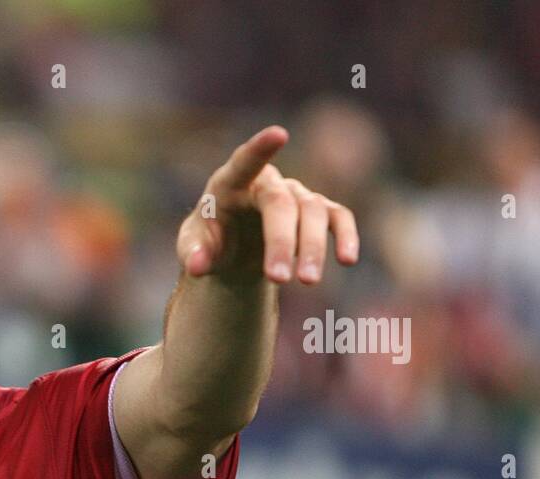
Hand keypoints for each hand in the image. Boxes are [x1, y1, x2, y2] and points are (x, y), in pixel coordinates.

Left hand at [176, 125, 358, 284]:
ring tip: (307, 282)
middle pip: (280, 203)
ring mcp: (295, 194)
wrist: (232, 247)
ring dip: (312, 247)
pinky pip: (338, 216)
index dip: (260, 149)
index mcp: (230, 183)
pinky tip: (347, 260)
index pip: (244, 162)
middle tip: (278, 279)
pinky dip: (345, 235)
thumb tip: (197, 266)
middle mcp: (267, 183)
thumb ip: (193, 252)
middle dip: (281, 241)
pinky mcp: (318, 211)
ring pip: (313, 211)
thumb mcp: (192, 247)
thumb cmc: (209, 240)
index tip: (279, 134)